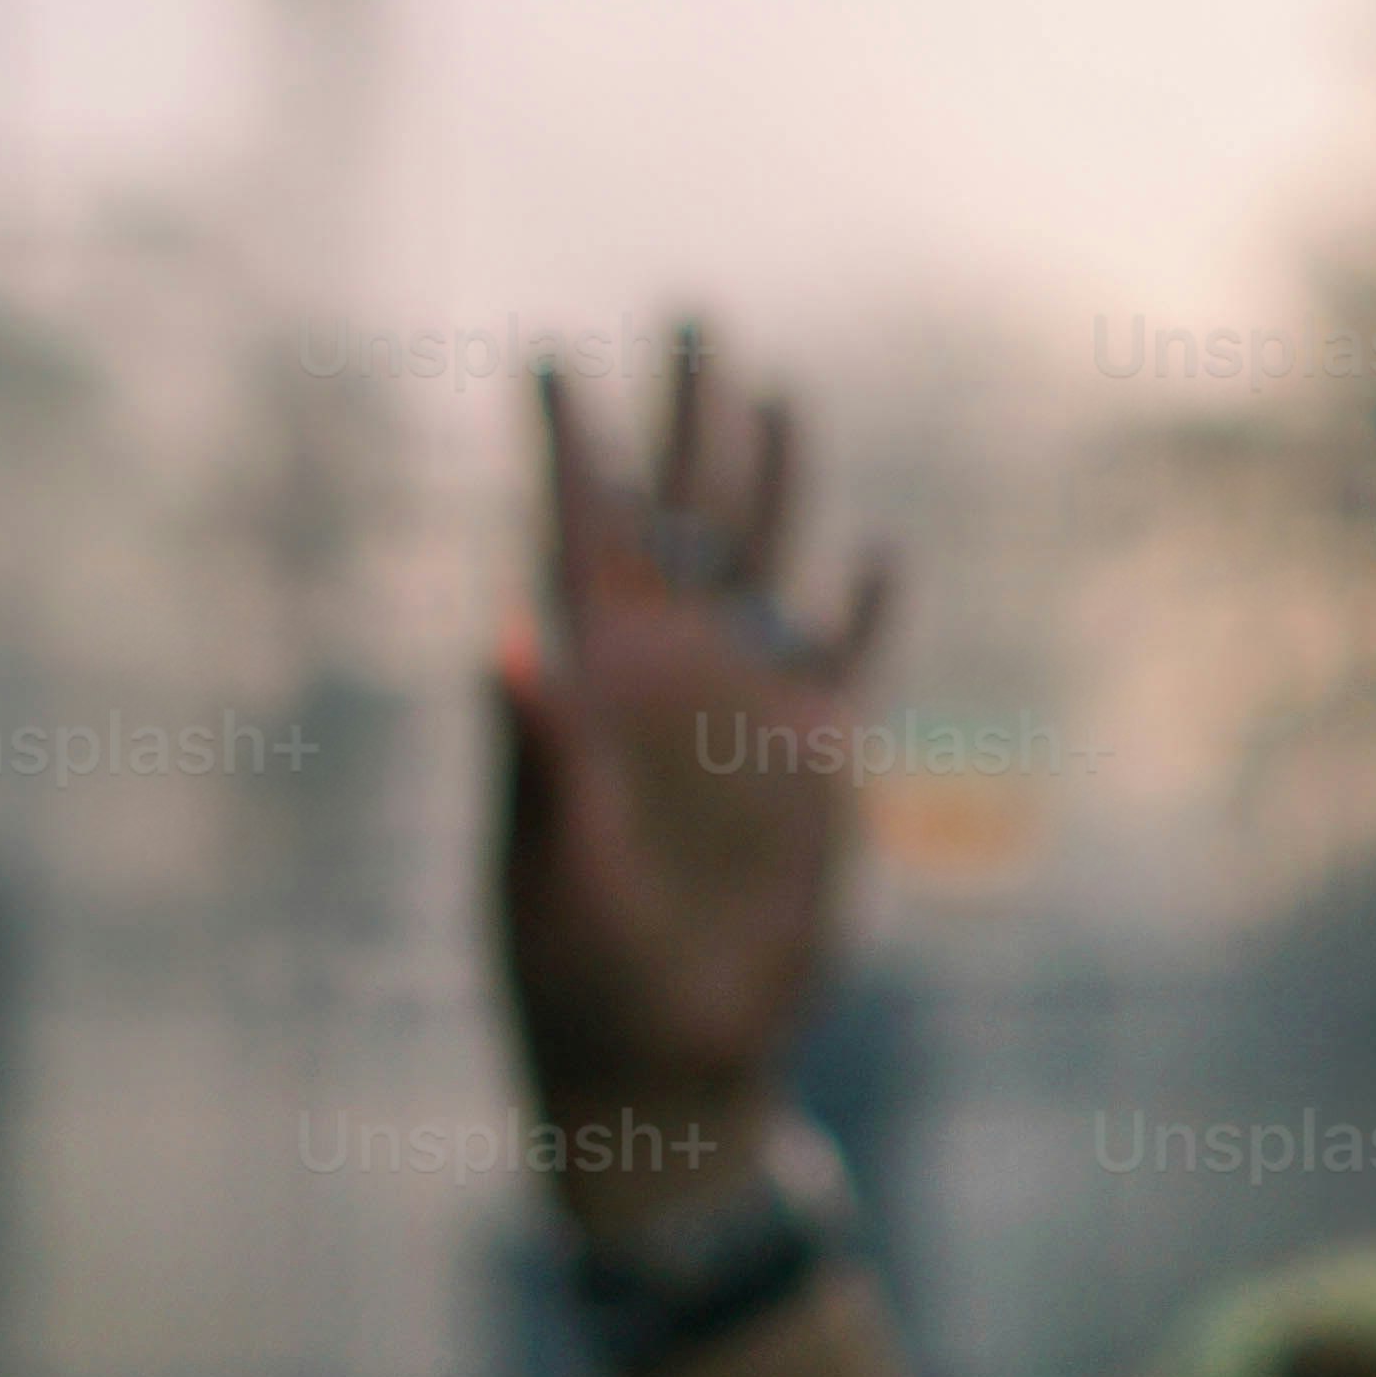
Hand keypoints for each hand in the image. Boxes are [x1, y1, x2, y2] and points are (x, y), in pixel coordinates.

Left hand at [492, 322, 897, 1226]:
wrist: (663, 1062)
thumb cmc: (572, 973)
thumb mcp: (544, 860)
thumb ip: (536, 745)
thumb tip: (502, 630)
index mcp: (590, 675)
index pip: (576, 529)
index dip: (566, 442)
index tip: (548, 358)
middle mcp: (667, 669)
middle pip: (680, 508)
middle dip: (684, 415)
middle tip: (691, 314)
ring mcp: (743, 707)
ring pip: (764, 556)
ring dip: (769, 474)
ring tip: (771, 389)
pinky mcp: (818, 760)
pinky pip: (849, 655)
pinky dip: (865, 602)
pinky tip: (873, 552)